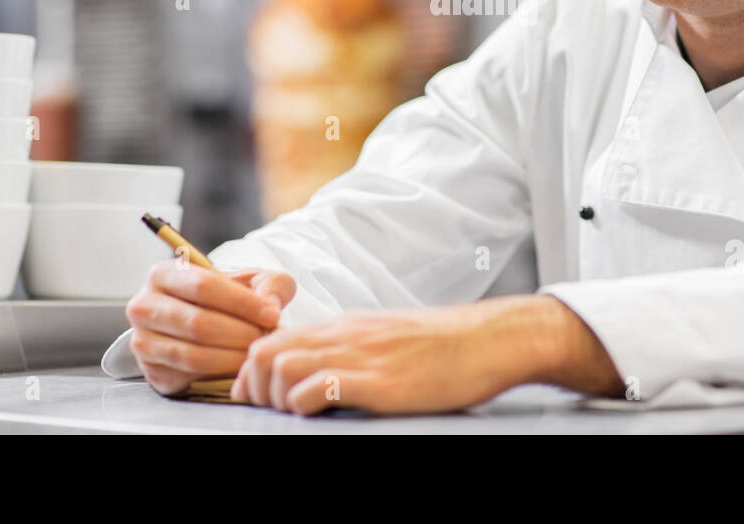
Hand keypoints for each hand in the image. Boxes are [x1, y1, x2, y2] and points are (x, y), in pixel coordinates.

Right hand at [125, 261, 295, 395]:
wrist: (206, 323)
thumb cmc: (229, 298)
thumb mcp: (253, 280)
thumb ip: (271, 283)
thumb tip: (271, 306)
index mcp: (163, 273)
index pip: (204, 285)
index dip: (243, 302)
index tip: (272, 314)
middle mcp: (144, 306)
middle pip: (198, 323)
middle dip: (240, 333)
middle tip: (265, 339)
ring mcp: (143, 341)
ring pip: (192, 355)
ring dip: (231, 358)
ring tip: (254, 354)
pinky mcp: (152, 372)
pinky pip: (188, 377)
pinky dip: (218, 375)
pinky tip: (238, 368)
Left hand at [228, 294, 623, 414]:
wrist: (490, 339)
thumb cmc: (445, 345)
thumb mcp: (388, 338)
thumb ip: (352, 350)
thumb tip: (320, 373)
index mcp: (345, 327)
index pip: (273, 340)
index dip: (253, 372)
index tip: (258, 397)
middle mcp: (345, 337)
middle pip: (265, 353)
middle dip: (254, 387)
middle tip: (265, 412)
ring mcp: (362, 358)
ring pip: (282, 367)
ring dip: (274, 397)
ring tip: (292, 415)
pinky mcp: (381, 382)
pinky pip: (320, 387)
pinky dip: (305, 404)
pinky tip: (318, 413)